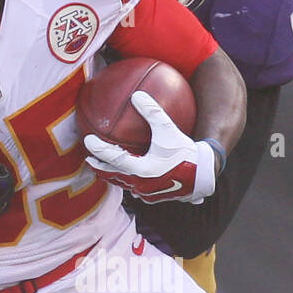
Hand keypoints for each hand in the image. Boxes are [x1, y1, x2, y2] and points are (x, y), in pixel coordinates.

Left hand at [83, 91, 219, 203]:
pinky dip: (128, 181)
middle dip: (99, 167)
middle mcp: (140, 185)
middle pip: (112, 176)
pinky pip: (136, 189)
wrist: (204, 175)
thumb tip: (137, 94)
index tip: (87, 141)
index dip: (99, 149)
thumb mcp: (168, 129)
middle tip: (89, 159)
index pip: (113, 159)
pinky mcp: (154, 198)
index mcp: (141, 170)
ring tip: (105, 168)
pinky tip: (130, 175)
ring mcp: (146, 194)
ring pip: (123, 185)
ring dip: (112, 175)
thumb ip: (152, 112)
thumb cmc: (186, 152)